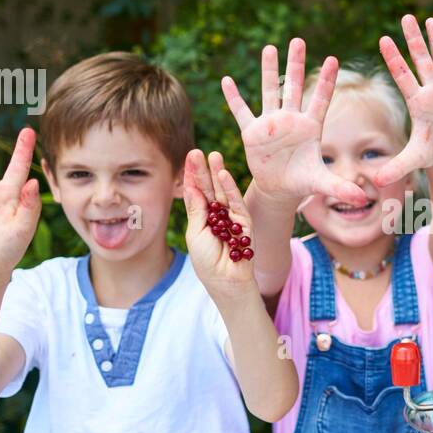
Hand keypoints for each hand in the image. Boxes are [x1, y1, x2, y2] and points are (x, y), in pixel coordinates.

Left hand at [181, 149, 255, 297]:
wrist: (226, 281)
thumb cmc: (207, 262)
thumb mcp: (195, 234)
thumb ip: (196, 211)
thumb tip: (193, 187)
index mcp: (202, 217)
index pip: (197, 192)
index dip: (192, 176)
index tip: (188, 158)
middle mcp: (217, 214)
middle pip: (209, 187)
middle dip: (203, 170)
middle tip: (197, 152)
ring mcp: (231, 217)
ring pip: (223, 191)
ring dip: (217, 173)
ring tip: (213, 155)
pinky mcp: (244, 222)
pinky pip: (236, 202)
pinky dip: (231, 188)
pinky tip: (223, 175)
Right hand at [220, 40, 367, 207]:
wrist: (279, 188)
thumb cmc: (303, 181)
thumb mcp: (322, 184)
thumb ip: (340, 187)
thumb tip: (361, 199)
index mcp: (311, 127)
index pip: (320, 99)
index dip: (326, 81)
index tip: (333, 59)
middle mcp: (291, 119)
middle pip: (294, 86)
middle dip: (296, 64)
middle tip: (298, 40)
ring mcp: (271, 123)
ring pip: (269, 91)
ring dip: (269, 71)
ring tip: (270, 47)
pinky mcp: (252, 133)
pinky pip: (242, 112)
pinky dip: (234, 98)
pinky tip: (227, 80)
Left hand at [374, 15, 432, 184]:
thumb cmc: (431, 154)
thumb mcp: (413, 161)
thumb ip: (396, 168)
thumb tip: (376, 183)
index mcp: (418, 102)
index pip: (402, 76)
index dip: (394, 58)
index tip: (383, 39)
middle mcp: (431, 91)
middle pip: (421, 60)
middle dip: (414, 38)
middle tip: (406, 16)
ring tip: (430, 19)